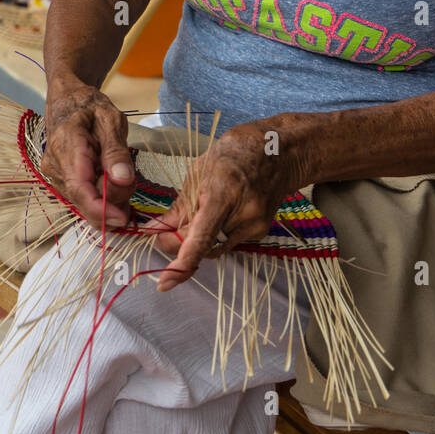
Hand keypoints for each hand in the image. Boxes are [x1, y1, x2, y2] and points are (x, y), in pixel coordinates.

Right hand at [42, 77, 136, 230]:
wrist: (67, 101)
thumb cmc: (89, 106)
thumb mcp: (111, 119)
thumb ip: (116, 150)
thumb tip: (123, 179)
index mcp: (67, 146)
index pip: (80, 189)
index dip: (100, 210)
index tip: (122, 218)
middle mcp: (55, 166)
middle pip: (84, 200)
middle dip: (112, 199)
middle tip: (130, 179)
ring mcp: (55, 175)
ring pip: (84, 202)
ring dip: (108, 196)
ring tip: (120, 171)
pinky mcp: (60, 181)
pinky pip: (83, 197)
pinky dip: (101, 194)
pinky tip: (110, 177)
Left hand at [144, 118, 303, 290]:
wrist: (279, 151)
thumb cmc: (235, 153)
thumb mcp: (200, 171)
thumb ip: (179, 206)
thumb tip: (155, 230)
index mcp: (224, 193)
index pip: (201, 238)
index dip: (182, 263)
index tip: (165, 282)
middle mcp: (243, 214)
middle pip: (203, 245)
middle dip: (181, 243)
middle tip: (166, 232)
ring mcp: (255, 225)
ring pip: (214, 245)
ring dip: (201, 236)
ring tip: (206, 205)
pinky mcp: (260, 232)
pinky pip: (228, 240)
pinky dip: (218, 231)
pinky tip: (226, 207)